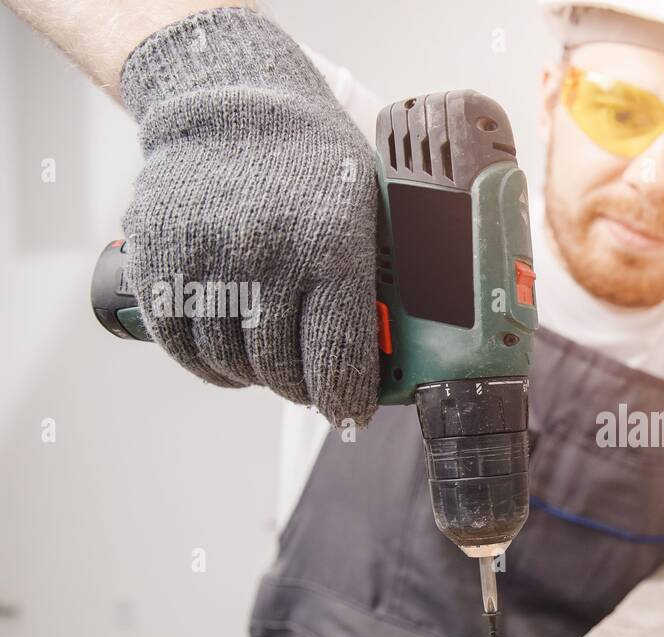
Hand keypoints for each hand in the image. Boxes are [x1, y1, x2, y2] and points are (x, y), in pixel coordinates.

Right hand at [119, 8, 377, 426]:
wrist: (232, 102)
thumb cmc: (314, 162)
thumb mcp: (369, 209)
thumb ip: (383, 277)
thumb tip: (405, 350)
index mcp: (330, 247)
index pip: (338, 356)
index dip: (345, 398)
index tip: (350, 409)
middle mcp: (267, 258)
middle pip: (282, 369)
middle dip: (303, 389)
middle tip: (313, 387)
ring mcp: (207, 261)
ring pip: (231, 363)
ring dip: (256, 377)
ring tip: (272, 367)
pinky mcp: (159, 261)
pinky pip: (181, 345)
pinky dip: (208, 364)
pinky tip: (230, 358)